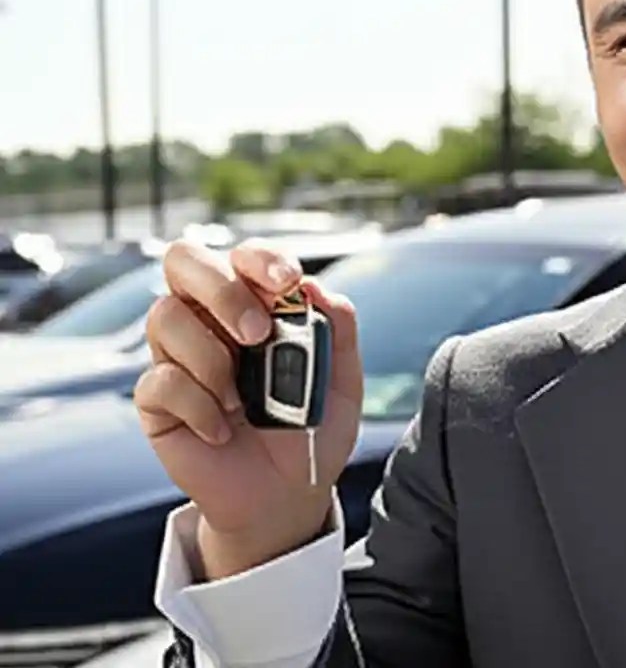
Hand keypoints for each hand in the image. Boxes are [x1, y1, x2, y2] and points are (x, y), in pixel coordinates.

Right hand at [134, 238, 363, 579]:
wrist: (288, 494)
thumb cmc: (312, 429)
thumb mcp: (344, 382)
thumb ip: (339, 330)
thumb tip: (315, 287)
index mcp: (254, 305)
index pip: (241, 256)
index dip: (259, 258)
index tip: (287, 282)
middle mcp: (209, 320)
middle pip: (183, 262)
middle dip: (221, 289)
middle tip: (257, 333)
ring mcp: (177, 356)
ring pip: (165, 317)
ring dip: (212, 358)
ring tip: (243, 400)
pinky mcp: (156, 400)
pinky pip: (161, 382)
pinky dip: (200, 408)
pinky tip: (223, 431)